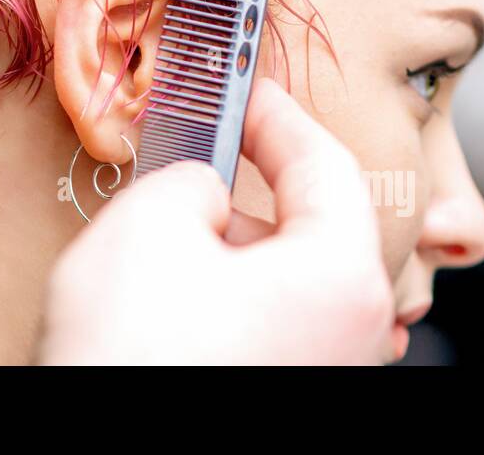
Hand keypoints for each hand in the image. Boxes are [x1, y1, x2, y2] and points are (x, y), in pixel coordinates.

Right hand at [39, 76, 392, 364]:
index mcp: (341, 276)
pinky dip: (218, 300)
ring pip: (279, 283)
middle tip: (185, 167)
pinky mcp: (278, 395)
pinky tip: (162, 308)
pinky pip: (260, 327)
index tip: (244, 87)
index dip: (276, 114)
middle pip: (307, 228)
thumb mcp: (149, 223)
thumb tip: (200, 191)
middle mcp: (349, 333)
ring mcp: (318, 374)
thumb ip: (187, 177)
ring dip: (222, 253)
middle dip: (242, 194)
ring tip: (154, 258)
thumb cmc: (135, 357)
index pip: (326, 164)